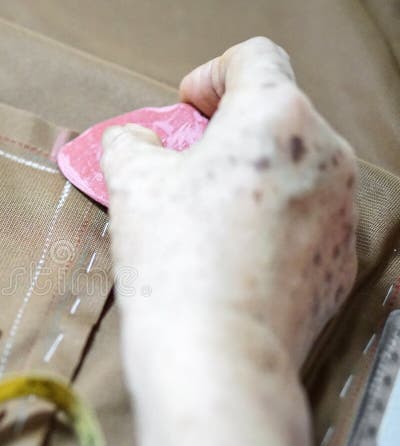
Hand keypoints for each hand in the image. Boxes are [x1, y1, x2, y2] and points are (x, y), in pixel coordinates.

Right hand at [102, 37, 356, 445]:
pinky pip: (306, 218)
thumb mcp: (131, 184)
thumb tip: (137, 142)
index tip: (186, 110)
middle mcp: (326, 154)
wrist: (216, 357)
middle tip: (183, 167)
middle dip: (228, 131)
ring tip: (205, 217)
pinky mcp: (341, 260)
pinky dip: (272, 220)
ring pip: (294, 168)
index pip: (254, 58)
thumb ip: (131, 142)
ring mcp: (342, 211)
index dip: (212, 75)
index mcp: (276, 117)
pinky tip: (232, 256)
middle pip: (277, 114)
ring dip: (252, 175)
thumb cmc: (175, 262)